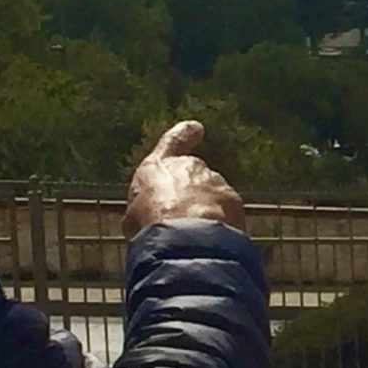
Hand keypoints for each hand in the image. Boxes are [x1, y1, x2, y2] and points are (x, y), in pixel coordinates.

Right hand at [124, 120, 244, 236]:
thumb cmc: (150, 226)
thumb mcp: (134, 217)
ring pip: (213, 195)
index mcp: (158, 166)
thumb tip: (148, 219)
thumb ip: (146, 208)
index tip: (196, 128)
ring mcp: (214, 182)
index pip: (173, 141)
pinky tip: (211, 239)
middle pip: (195, 177)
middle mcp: (189, 167)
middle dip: (192, 195)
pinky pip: (228, 210)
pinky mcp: (233, 199)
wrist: (181, 238)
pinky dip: (223, 222)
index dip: (184, 134)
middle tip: (182, 220)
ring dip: (207, 211)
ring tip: (194, 235)